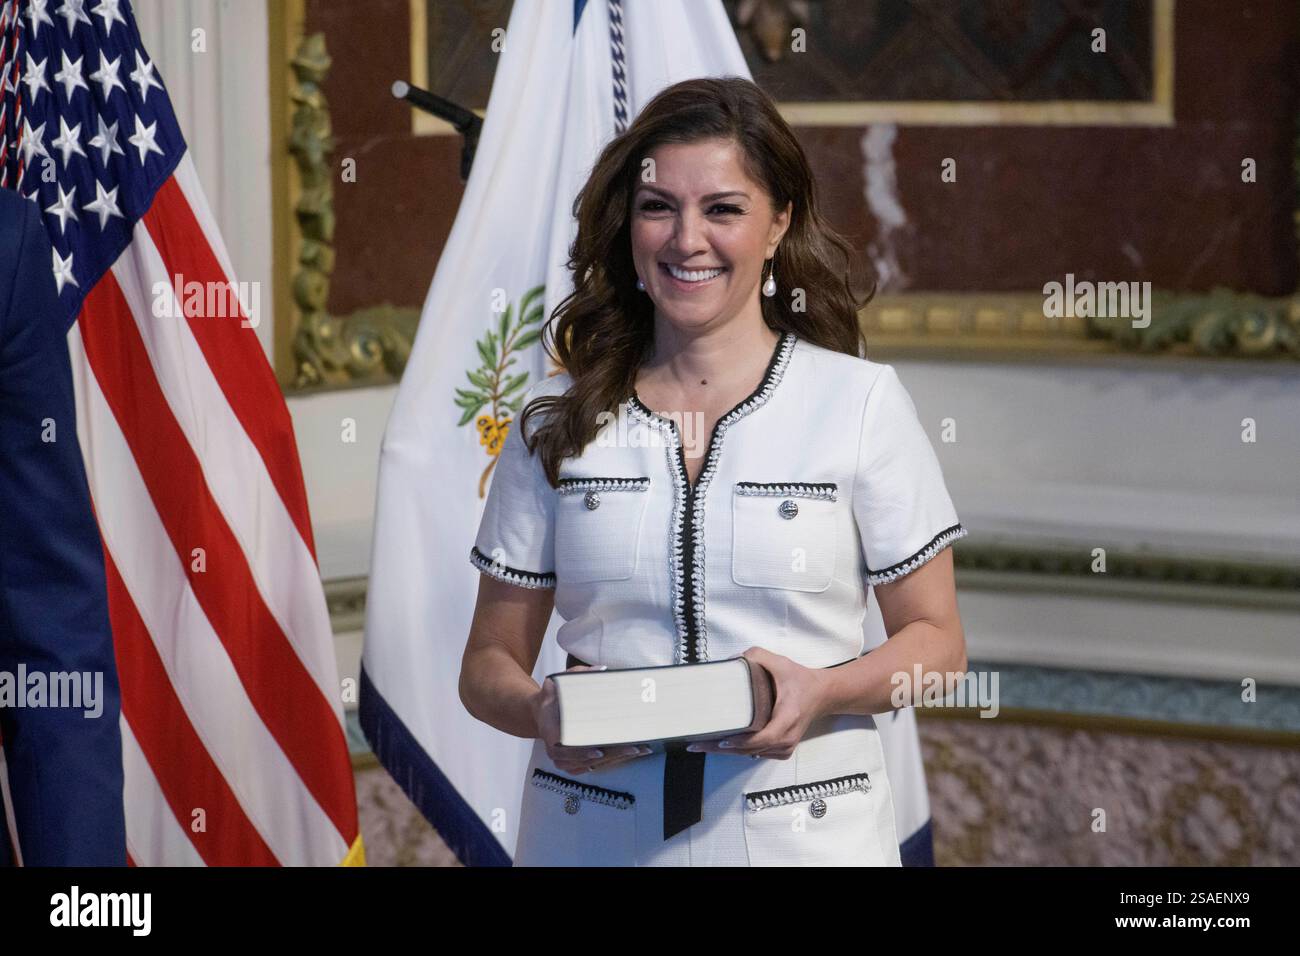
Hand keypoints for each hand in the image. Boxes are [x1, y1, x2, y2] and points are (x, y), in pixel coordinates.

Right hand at [531, 664, 653, 774]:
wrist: (543, 713)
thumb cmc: (552, 697)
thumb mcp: (558, 681)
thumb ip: (576, 675)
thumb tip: (601, 670)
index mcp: (549, 731)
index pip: (561, 749)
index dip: (579, 753)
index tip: (598, 751)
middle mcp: (556, 750)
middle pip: (582, 760)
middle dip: (610, 755)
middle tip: (633, 748)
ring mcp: (564, 760)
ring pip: (590, 765)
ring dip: (614, 760)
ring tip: (637, 750)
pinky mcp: (574, 763)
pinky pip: (592, 767)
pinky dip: (611, 762)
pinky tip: (629, 755)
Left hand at [685, 647, 827, 759]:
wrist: (822, 695)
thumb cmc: (800, 679)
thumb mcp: (780, 662)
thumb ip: (756, 657)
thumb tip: (730, 661)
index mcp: (789, 717)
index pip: (764, 737)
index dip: (742, 742)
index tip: (723, 740)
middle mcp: (788, 737)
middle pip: (752, 750)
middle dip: (723, 749)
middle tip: (697, 744)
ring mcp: (786, 746)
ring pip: (752, 754)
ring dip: (728, 751)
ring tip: (702, 744)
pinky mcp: (783, 750)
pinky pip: (757, 754)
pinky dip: (739, 750)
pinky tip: (720, 745)